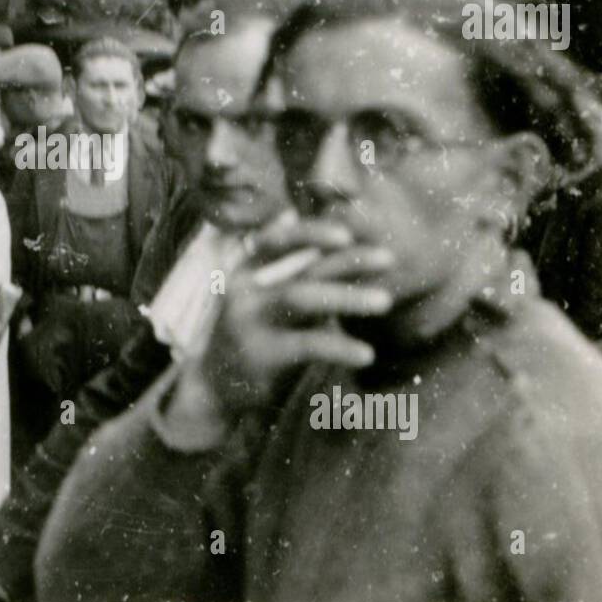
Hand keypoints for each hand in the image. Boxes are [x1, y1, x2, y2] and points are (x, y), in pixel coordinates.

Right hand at [202, 214, 394, 415]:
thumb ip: (277, 260)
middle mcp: (243, 289)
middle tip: (389, 259)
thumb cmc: (246, 333)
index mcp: (243, 269)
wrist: (212, 387)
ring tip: (386, 301)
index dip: (310, 233)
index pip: (276, 240)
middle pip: (302, 269)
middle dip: (348, 261)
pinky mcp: (260, 353)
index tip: (346, 234)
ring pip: (303, 299)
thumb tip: (288, 214)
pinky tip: (366, 354)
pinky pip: (308, 344)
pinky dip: (340, 347)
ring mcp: (248, 320)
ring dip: (349, 297)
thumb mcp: (255, 290)